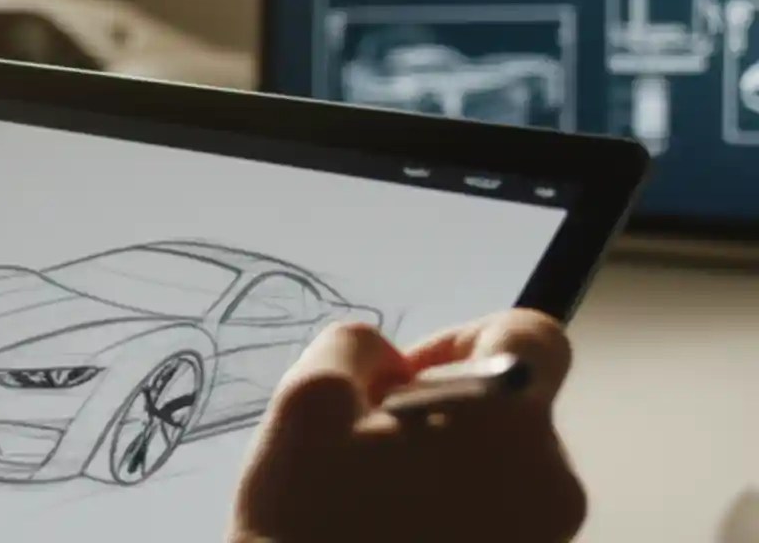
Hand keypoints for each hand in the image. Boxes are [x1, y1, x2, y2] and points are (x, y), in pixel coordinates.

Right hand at [228, 309, 586, 542]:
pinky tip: (388, 528)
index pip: (529, 336)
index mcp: (509, 426)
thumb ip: (357, 345)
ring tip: (370, 496)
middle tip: (365, 446)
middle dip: (435, 407)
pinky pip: (494, 510)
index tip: (403, 378)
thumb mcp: (308, 398)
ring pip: (495, 459)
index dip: (460, 336)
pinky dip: (446, 504)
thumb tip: (391, 360)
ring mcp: (545, 538)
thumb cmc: (309, 520)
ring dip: (436, 459)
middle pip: (504, 403)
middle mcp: (551, 483)